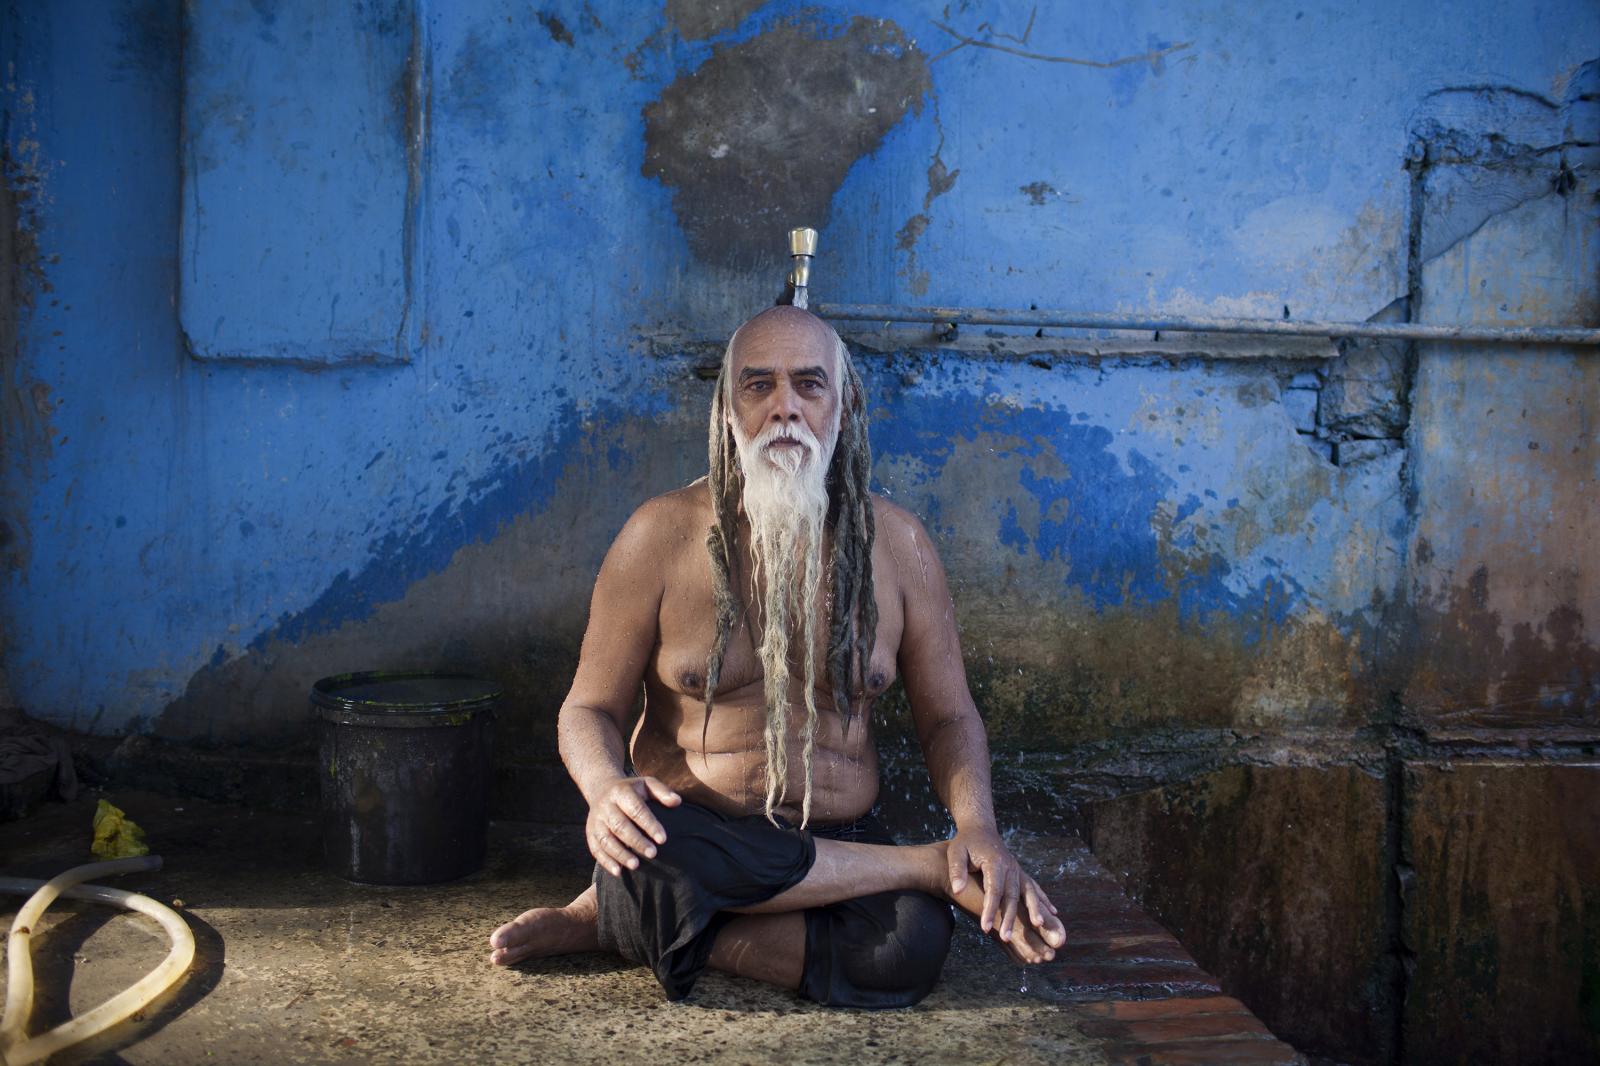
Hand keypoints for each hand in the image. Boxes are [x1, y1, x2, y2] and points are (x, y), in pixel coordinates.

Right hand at [586, 776, 680, 875]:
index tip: (663, 839)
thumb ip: (662, 792)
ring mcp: (596, 820)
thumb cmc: (633, 791)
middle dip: (636, 841)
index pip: (636, 809)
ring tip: (636, 865)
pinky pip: (596, 849)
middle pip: (620, 826)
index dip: (649, 824)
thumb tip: (677, 802)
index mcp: (621, 792)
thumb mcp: (646, 785)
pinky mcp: (590, 833)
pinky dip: (606, 861)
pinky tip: (618, 872)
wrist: (602, 790)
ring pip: (606, 839)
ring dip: (620, 854)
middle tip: (653, 854)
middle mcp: (606, 806)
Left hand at [946, 825, 1058, 942]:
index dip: (990, 909)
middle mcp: (1010, 867)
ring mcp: (1018, 870)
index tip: (985, 927)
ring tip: (1038, 926)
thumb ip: (956, 870)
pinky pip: (1034, 888)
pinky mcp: (1020, 873)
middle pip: (1012, 895)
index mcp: (994, 862)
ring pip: (1028, 893)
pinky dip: (1044, 901)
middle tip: (1005, 938)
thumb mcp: (956, 852)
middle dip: (1009, 917)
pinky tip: (1053, 914)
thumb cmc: (966, 843)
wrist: (981, 829)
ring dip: (1034, 910)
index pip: (993, 889)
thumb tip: (957, 890)